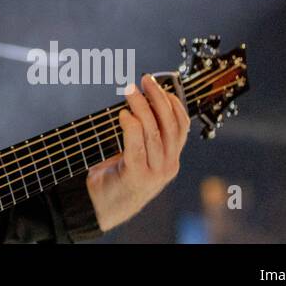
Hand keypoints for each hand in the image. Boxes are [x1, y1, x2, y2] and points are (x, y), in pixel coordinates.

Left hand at [85, 72, 189, 232]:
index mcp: (172, 157)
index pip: (182, 126)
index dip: (173, 103)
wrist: (103, 205)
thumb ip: (143, 132)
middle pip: (170, 126)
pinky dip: (131, 127)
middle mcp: (169, 165)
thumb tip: (138, 98)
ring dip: (142, 107)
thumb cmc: (118, 172)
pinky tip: (123, 114)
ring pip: (154, 133)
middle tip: (145, 80)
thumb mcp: (137, 151)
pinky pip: (137, 147)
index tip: (161, 85)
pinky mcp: (137, 176)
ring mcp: (155, 172)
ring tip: (130, 90)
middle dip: (158, 98)